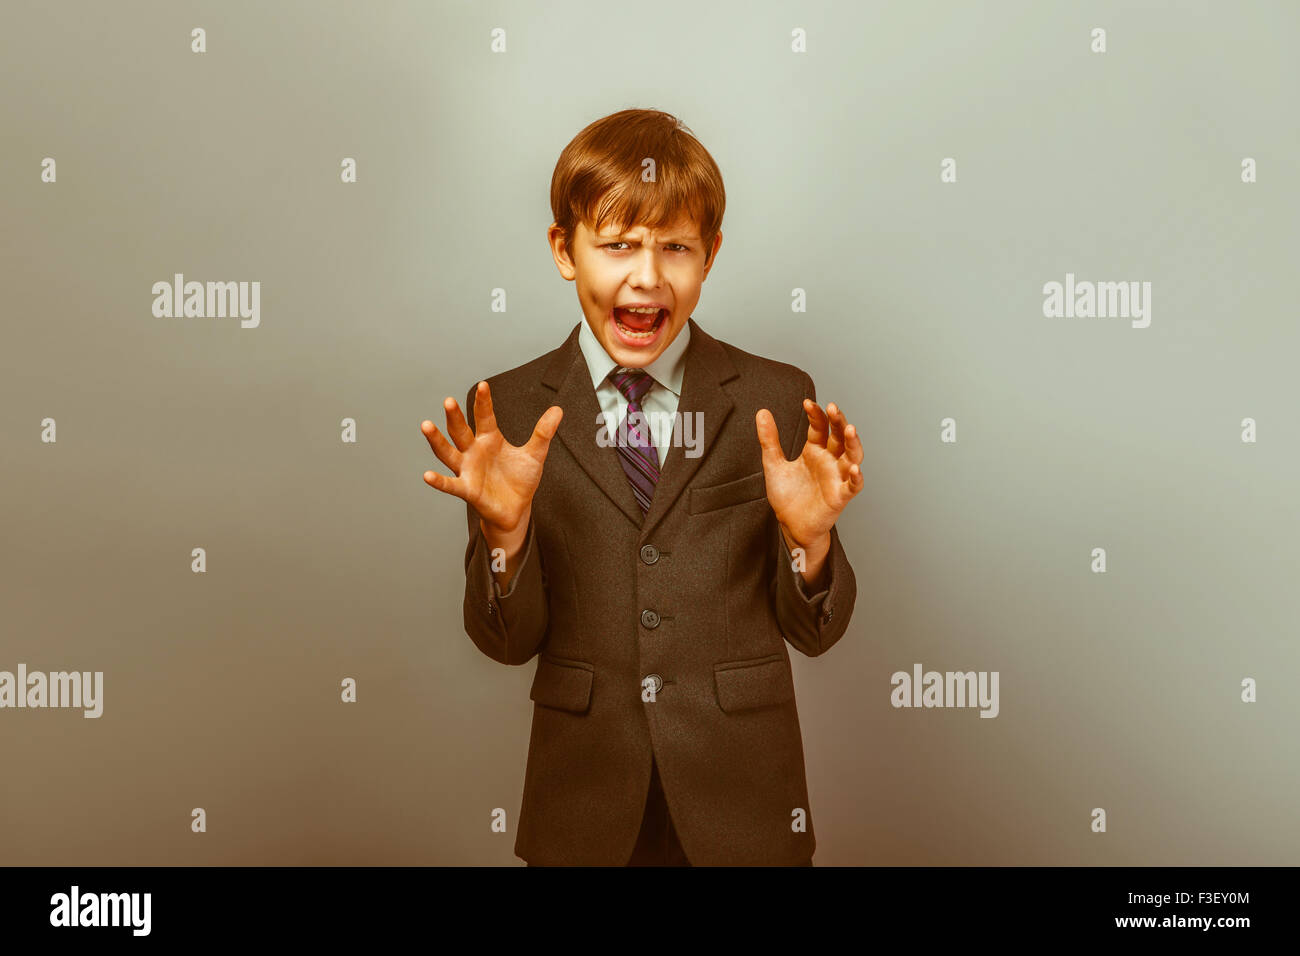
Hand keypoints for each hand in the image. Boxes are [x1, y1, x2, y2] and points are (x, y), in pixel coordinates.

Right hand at [421, 380, 562, 534]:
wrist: (517, 509)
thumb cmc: (520, 480)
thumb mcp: (535, 455)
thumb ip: (543, 433)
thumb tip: (558, 409)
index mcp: (489, 439)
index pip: (484, 416)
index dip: (483, 402)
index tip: (483, 385)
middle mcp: (474, 452)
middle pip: (460, 431)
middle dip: (454, 417)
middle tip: (448, 401)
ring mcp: (468, 470)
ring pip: (448, 453)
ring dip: (437, 440)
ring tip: (426, 425)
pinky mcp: (467, 490)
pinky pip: (450, 485)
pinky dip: (439, 482)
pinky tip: (427, 476)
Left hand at [755, 398, 863, 550]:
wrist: (790, 525)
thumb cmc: (787, 496)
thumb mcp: (773, 464)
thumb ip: (769, 440)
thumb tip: (762, 412)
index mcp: (815, 451)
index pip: (820, 427)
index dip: (816, 414)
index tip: (807, 403)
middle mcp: (829, 461)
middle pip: (839, 437)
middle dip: (838, 421)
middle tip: (833, 407)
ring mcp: (836, 477)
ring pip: (852, 456)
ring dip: (853, 443)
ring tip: (849, 429)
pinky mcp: (839, 496)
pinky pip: (853, 486)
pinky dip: (856, 477)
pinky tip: (853, 468)